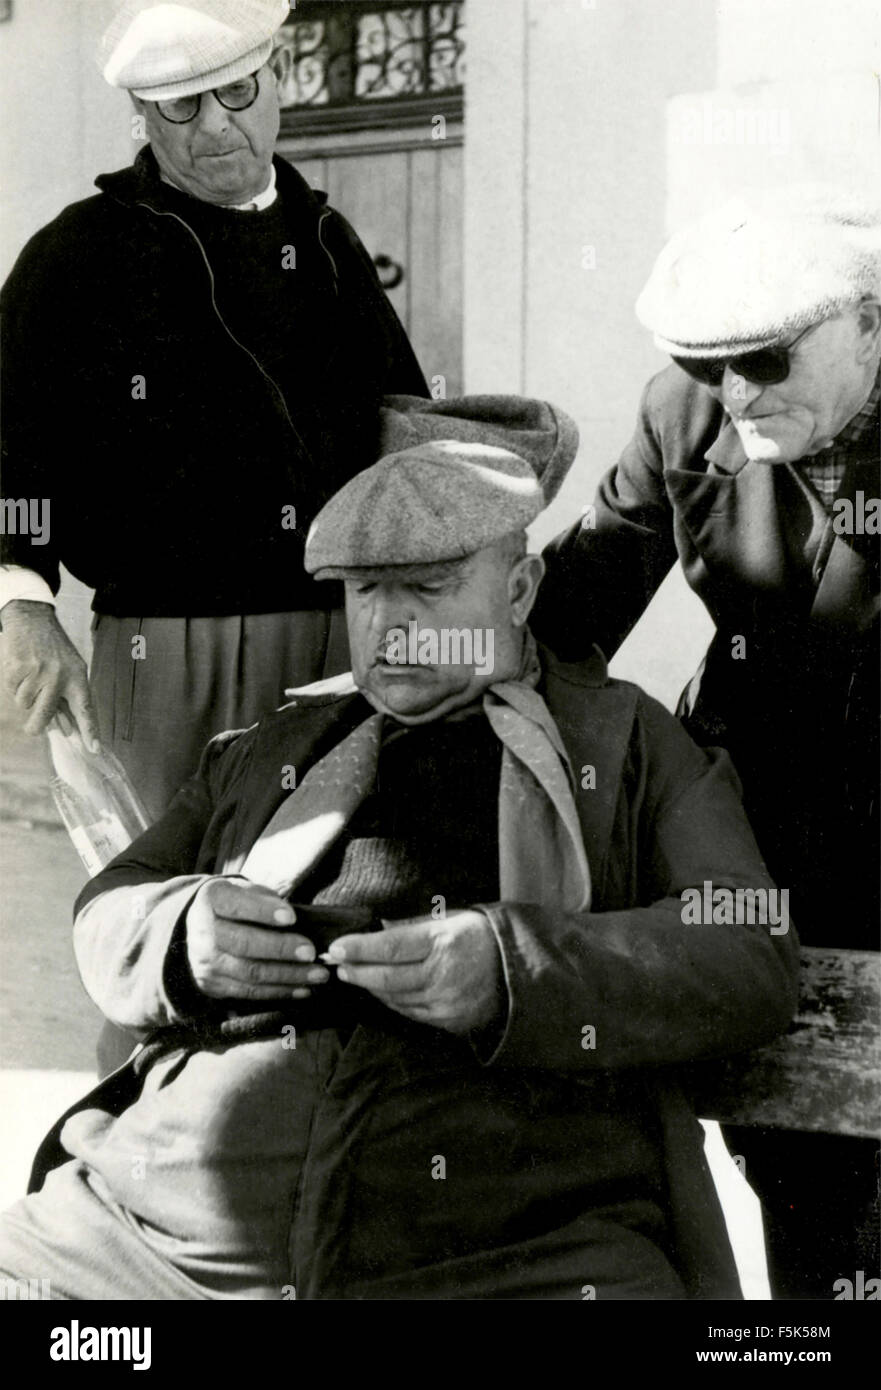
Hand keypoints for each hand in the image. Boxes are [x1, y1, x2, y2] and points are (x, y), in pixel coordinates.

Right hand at [1, 600, 99, 747]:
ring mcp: (37, 672)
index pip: (85, 709)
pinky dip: (14, 686)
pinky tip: (21, 670)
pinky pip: (12, 692)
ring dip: (25, 696)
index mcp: (77, 677)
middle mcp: (59, 676)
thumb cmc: (54, 650)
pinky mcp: (17, 668)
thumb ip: (67, 699)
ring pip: (25, 704)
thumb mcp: (70, 670)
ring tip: (31, 676)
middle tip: (34, 728)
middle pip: (45, 716)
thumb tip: (65, 730)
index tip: (94, 749)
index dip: (90, 730)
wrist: (33, 619)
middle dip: (37, 726)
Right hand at [185, 878, 330, 1000]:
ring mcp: (206, 962)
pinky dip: (279, 991)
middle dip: (281, 949)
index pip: (236, 905)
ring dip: (288, 975)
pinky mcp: (214, 985)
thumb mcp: (247, 890)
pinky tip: (303, 989)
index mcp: (212, 900)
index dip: (264, 912)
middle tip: (310, 952)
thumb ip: (266, 899)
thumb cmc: (237, 906)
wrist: (199, 928)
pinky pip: (249, 992)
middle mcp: (204, 932)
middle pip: (244, 944)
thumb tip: (294, 919)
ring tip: (317, 974)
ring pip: (250, 973)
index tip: (292, 917)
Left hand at [327, 909, 503, 1034]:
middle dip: (357, 971)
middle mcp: (444, 975)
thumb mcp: (450, 920)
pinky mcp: (449, 1022)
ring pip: (395, 999)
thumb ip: (412, 926)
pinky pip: (411, 1013)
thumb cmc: (482, 937)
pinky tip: (381, 992)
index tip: (336, 947)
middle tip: (336, 965)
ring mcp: (446, 1002)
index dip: (359, 948)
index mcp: (443, 941)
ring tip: (355, 976)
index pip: (391, 946)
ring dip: (371, 988)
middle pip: (387, 978)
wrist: (520, 972)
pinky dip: (392, 1002)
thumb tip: (376, 930)